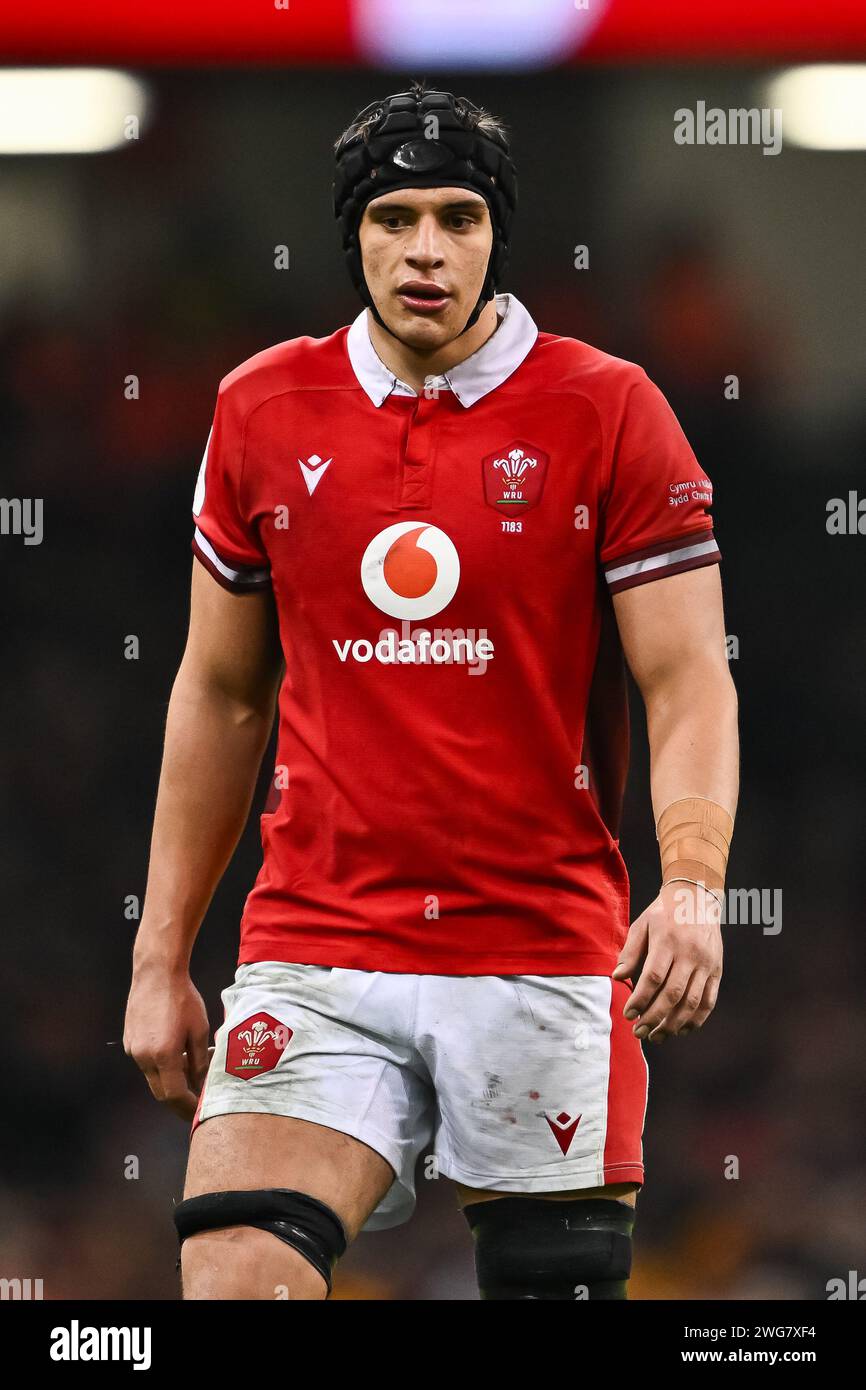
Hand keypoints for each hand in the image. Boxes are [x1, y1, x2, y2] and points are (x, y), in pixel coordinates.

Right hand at [123, 957, 211, 1119]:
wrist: (156, 973)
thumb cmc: (183, 999)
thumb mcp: (199, 1031)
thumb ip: (200, 1062)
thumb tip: (202, 1085)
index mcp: (163, 1055)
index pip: (175, 1095)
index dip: (188, 1107)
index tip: (200, 1112)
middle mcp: (143, 1057)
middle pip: (161, 1092)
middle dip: (179, 1101)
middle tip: (197, 1102)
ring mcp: (133, 1050)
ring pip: (153, 1078)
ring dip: (171, 1081)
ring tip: (192, 1069)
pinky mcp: (129, 1042)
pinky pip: (146, 1063)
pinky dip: (161, 1067)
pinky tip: (177, 1053)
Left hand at [611, 881, 721, 1042]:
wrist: (697, 897)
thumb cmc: (664, 913)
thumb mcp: (641, 924)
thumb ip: (630, 952)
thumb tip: (617, 978)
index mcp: (668, 940)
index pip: (653, 977)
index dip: (640, 999)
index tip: (628, 1014)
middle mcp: (690, 954)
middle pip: (673, 994)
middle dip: (654, 1017)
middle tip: (639, 1032)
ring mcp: (707, 963)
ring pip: (692, 1002)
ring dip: (673, 1024)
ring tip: (656, 1036)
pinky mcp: (717, 971)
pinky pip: (709, 1001)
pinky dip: (696, 1020)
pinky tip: (681, 1030)